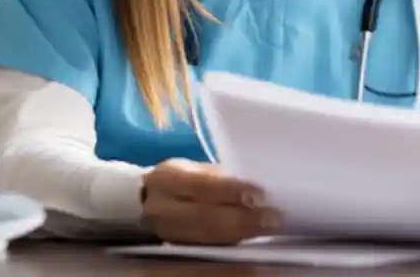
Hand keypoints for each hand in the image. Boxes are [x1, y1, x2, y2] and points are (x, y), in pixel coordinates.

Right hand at [140, 159, 280, 244]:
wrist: (146, 203)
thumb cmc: (182, 180)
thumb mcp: (194, 170)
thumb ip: (221, 178)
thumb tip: (256, 189)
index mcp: (168, 179)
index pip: (201, 185)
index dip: (230, 190)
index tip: (260, 195)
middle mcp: (163, 208)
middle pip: (205, 218)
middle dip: (242, 219)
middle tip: (273, 218)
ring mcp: (168, 233)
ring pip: (208, 238)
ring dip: (242, 234)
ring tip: (269, 230)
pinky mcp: (178, 248)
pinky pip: (208, 250)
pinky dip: (233, 246)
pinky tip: (254, 242)